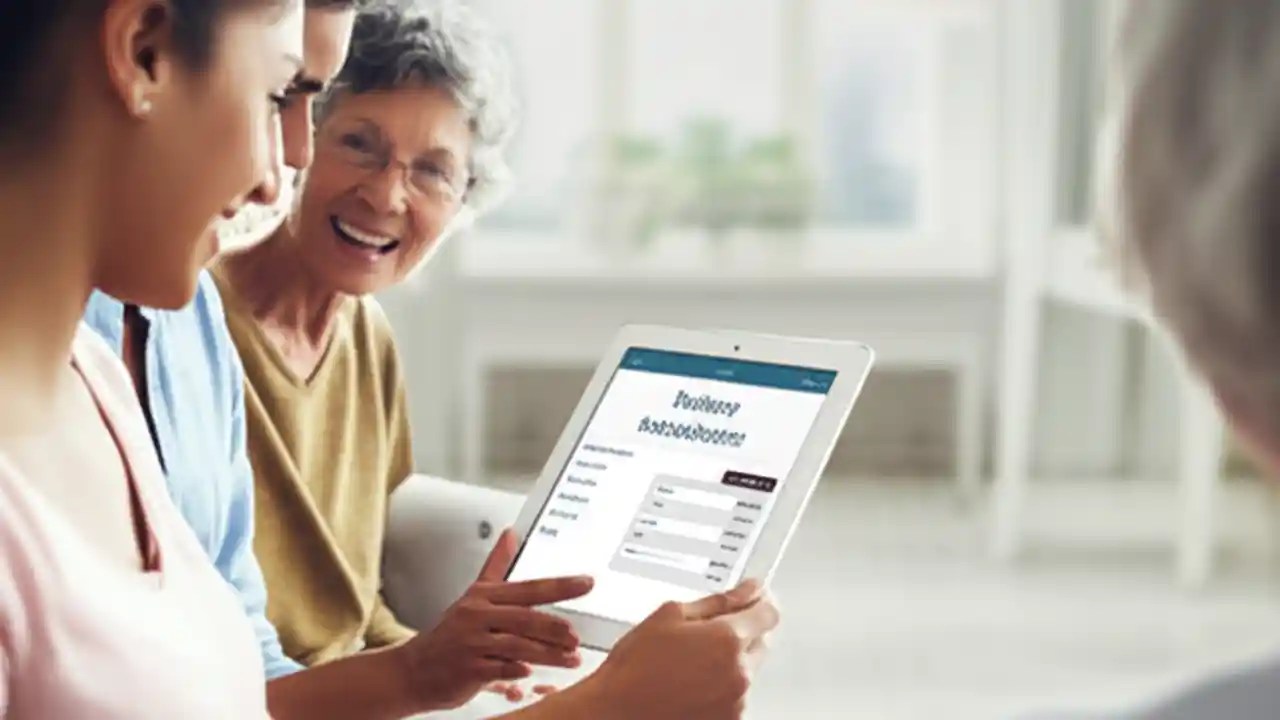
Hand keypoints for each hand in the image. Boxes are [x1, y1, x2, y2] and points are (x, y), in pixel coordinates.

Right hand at [394, 529, 592, 711]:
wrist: (413, 670)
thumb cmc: (448, 635)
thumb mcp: (473, 596)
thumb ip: (496, 566)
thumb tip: (510, 534)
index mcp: (483, 597)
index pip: (529, 588)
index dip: (560, 586)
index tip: (587, 583)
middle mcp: (477, 617)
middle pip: (525, 618)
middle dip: (555, 627)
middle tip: (577, 635)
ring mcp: (472, 643)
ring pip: (517, 645)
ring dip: (548, 653)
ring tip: (570, 658)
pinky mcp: (468, 669)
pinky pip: (499, 669)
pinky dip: (516, 670)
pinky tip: (531, 674)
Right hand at [583, 580, 778, 719]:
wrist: (616, 712)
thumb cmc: (635, 668)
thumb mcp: (670, 616)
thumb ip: (717, 601)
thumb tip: (746, 591)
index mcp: (727, 640)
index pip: (768, 613)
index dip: (759, 602)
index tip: (751, 598)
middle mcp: (739, 673)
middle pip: (760, 642)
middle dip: (741, 632)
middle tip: (705, 634)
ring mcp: (736, 701)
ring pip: (747, 670)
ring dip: (729, 662)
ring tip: (688, 664)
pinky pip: (735, 695)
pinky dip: (721, 687)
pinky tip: (690, 684)